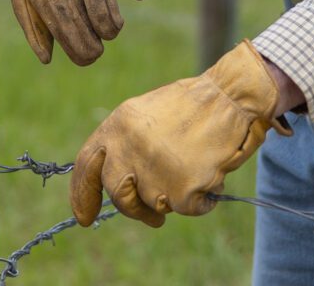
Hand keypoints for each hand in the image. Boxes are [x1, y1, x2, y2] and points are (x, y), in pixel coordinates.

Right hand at [0, 0, 147, 64]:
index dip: (104, 17)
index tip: (115, 30)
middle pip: (65, 3)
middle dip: (82, 36)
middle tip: (97, 54)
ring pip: (42, 7)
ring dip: (62, 38)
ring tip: (82, 56)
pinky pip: (20, 3)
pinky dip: (32, 31)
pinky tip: (46, 53)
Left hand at [69, 41, 291, 226]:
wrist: (230, 97)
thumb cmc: (192, 106)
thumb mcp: (144, 115)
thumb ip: (125, 146)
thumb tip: (116, 186)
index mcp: (117, 125)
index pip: (86, 165)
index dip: (83, 194)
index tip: (84, 217)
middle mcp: (129, 147)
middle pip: (119, 195)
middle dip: (134, 209)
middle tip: (153, 217)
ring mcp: (154, 170)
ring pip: (155, 204)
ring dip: (176, 196)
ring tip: (194, 167)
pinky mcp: (182, 188)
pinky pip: (189, 208)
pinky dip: (202, 199)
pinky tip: (210, 172)